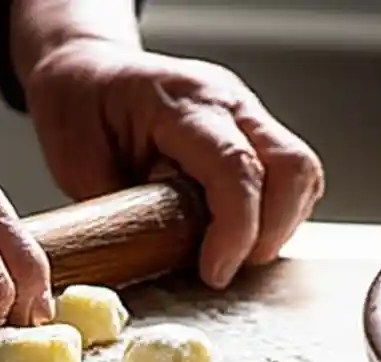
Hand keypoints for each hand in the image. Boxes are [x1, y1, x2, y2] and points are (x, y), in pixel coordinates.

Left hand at [23, 41, 323, 288]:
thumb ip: (127, 212)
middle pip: (292, 167)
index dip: (236, 229)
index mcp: (180, 101)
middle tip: (228, 269)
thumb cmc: (78, 107)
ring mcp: (246, 111)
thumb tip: (161, 260)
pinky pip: (288, 176)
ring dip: (278, 226)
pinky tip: (236, 233)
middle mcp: (227, 100)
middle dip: (271, 233)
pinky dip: (274, 214)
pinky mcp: (252, 130)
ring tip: (231, 253)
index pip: (235, 166)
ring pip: (302, 173)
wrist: (88, 69)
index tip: (214, 273)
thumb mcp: (79, 164)